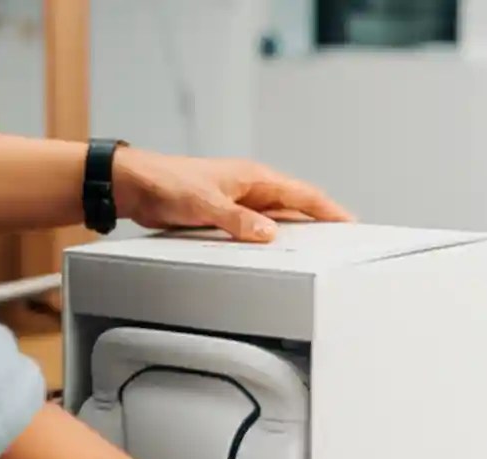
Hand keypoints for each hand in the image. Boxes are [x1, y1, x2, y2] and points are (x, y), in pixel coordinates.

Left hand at [113, 148, 353, 241]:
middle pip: (295, 206)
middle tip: (342, 240)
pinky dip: (269, 239)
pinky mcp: (224, 214)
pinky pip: (256, 228)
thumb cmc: (168, 183)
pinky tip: (273, 252)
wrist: (137, 185)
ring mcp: (239, 201)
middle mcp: (251, 188)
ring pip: (276, 218)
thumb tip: (269, 233)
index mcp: (254, 178)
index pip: (302, 194)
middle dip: (319, 222)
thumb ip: (238, 221)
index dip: (328, 209)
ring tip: (316, 250)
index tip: (350, 222)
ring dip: (294, 232)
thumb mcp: (206, 205)